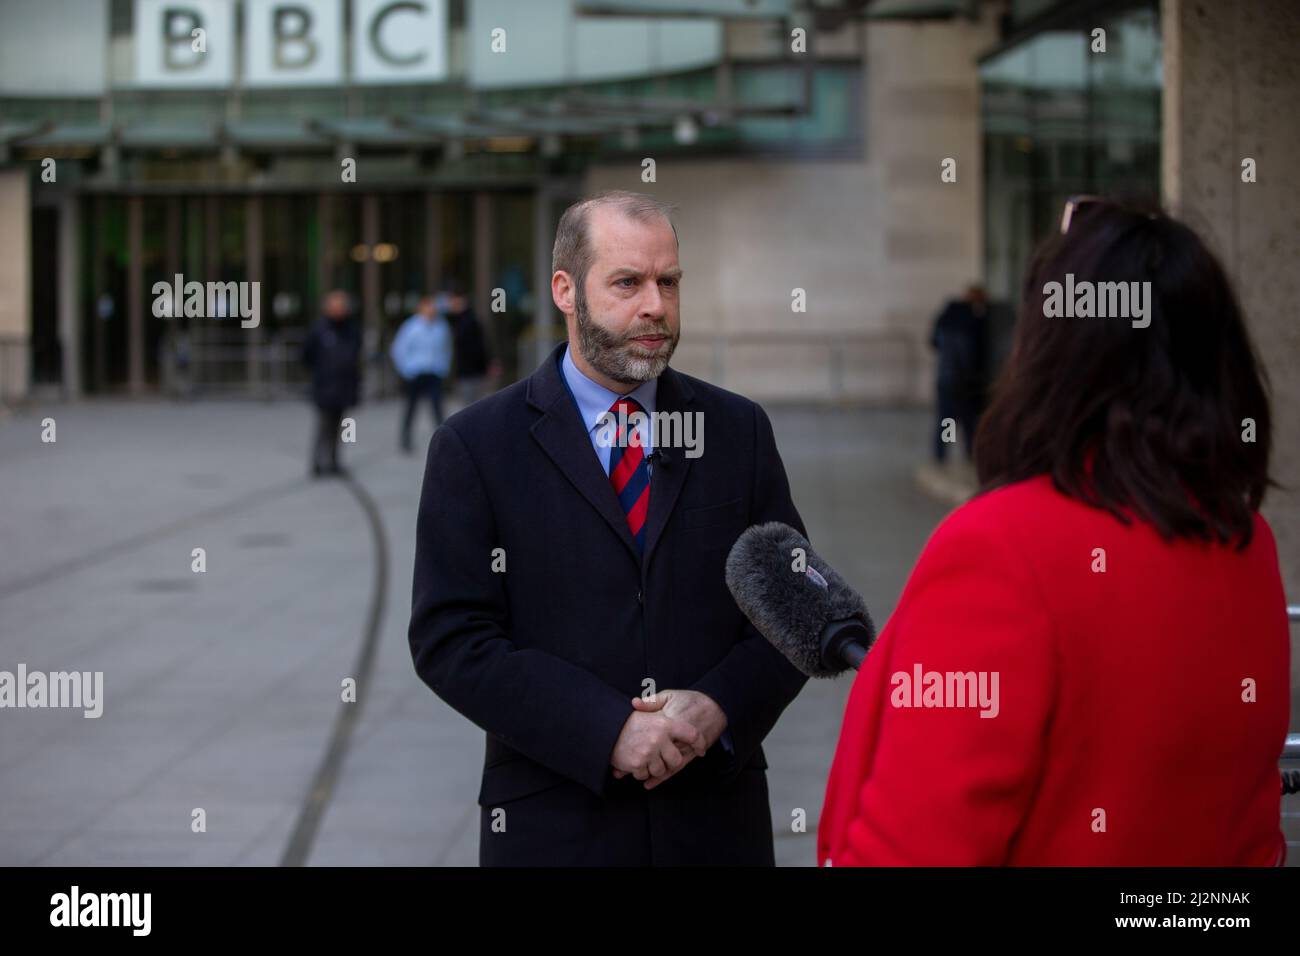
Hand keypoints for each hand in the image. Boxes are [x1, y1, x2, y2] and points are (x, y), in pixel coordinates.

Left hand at [613, 690, 728, 789]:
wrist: (716, 707)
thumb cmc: (691, 700)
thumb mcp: (671, 695)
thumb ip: (652, 701)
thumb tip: (634, 703)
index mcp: (668, 721)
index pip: (646, 733)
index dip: (630, 742)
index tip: (615, 748)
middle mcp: (675, 737)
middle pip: (652, 751)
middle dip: (634, 760)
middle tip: (617, 769)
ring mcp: (684, 747)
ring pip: (662, 764)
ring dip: (645, 771)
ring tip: (627, 776)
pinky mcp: (691, 754)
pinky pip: (674, 769)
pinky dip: (661, 778)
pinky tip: (649, 783)